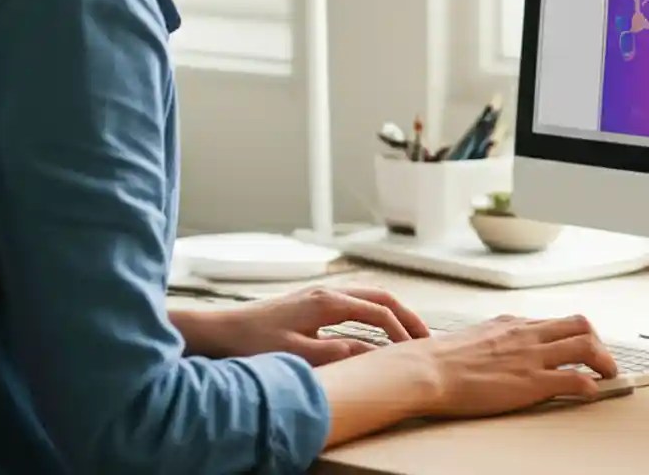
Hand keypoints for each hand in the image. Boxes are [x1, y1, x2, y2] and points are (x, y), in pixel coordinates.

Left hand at [171, 286, 429, 365]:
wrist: (222, 330)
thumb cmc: (254, 344)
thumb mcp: (297, 355)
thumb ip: (337, 354)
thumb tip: (372, 354)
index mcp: (327, 302)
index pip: (379, 313)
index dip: (401, 332)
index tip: (416, 352)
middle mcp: (327, 292)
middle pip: (381, 297)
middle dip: (407, 316)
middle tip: (427, 338)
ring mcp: (320, 294)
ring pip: (369, 296)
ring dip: (392, 312)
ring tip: (408, 334)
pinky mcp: (312, 302)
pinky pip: (356, 301)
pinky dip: (375, 312)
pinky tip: (376, 329)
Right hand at [315, 313, 618, 447]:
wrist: (427, 371)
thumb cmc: (439, 360)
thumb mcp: (472, 338)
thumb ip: (493, 340)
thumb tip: (496, 347)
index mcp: (512, 324)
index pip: (556, 321)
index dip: (576, 334)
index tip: (583, 346)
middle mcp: (527, 335)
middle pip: (580, 324)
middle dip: (598, 342)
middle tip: (603, 360)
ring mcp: (531, 357)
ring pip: (586, 347)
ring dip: (604, 361)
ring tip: (608, 375)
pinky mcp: (532, 382)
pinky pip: (575, 380)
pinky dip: (591, 386)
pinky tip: (591, 394)